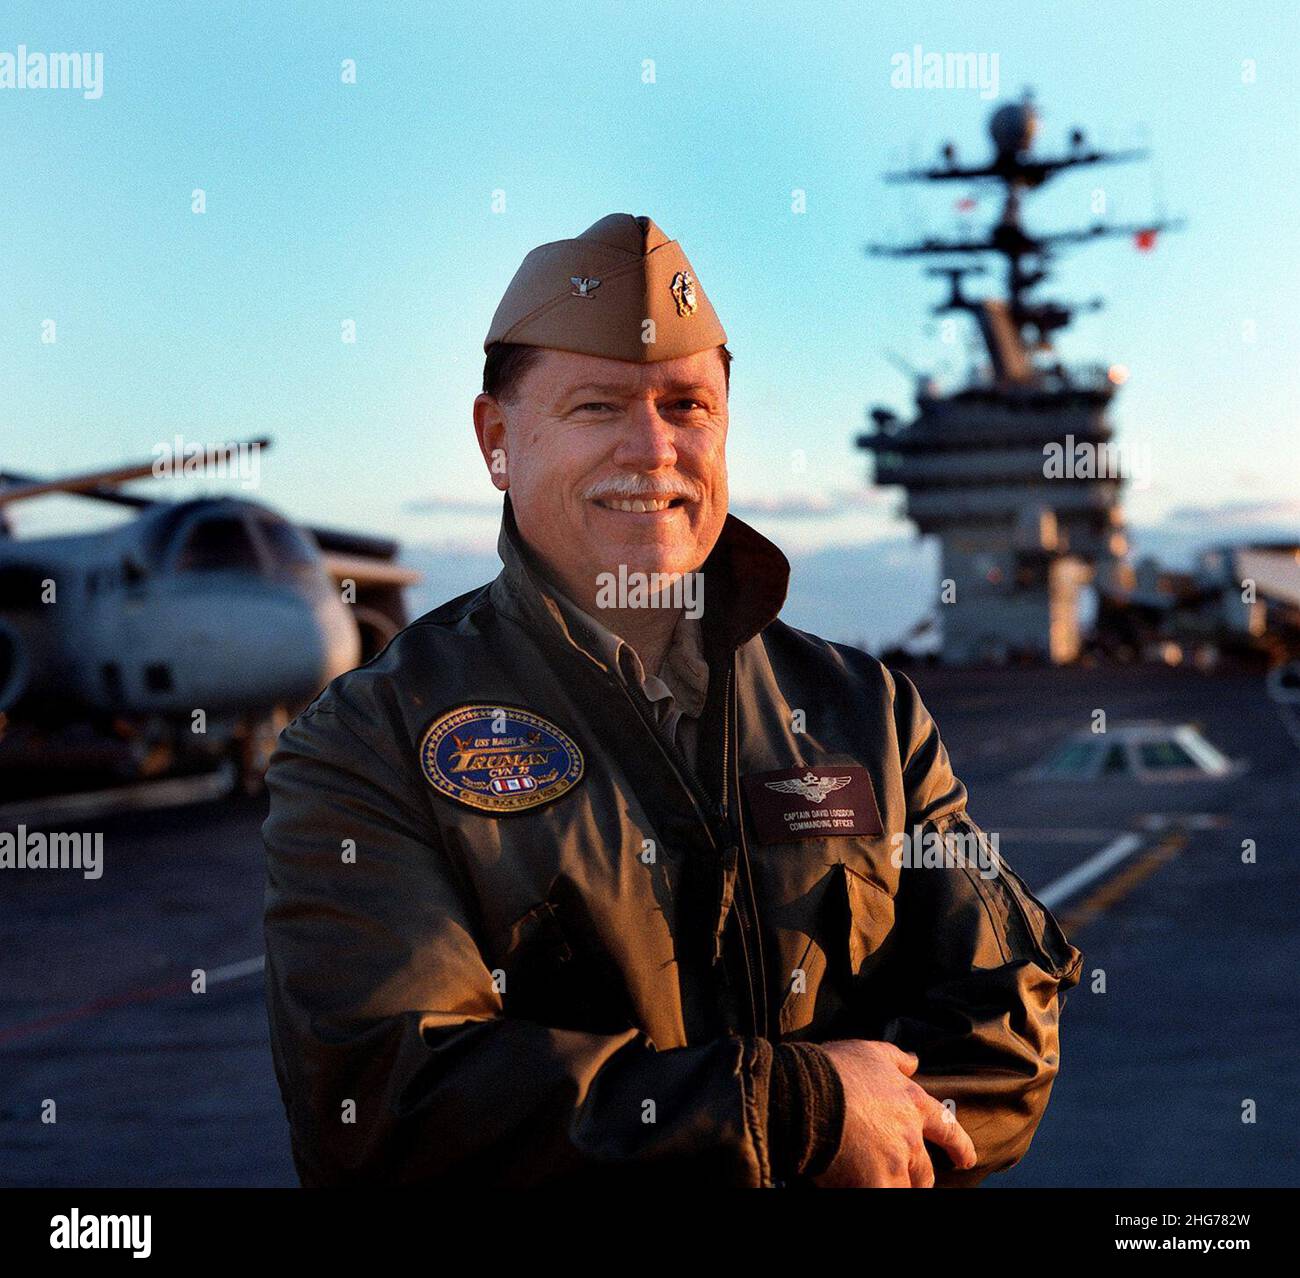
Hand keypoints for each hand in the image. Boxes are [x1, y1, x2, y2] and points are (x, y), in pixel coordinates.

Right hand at [811, 1039, 976, 1187]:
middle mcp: (909, 1135)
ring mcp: (895, 1162)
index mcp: (912, 1102)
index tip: (965, 1159)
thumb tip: (914, 1059)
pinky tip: (859, 1187)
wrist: (807, 1092)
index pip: (947, 1128)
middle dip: (918, 1177)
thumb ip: (895, 1058)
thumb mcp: (869, 1052)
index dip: (959, 1146)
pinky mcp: (875, 1182)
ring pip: (906, 1188)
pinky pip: (883, 1195)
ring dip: (895, 1186)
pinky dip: (872, 1190)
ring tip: (880, 1182)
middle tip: (909, 1180)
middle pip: (924, 1170)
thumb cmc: (836, 1068)